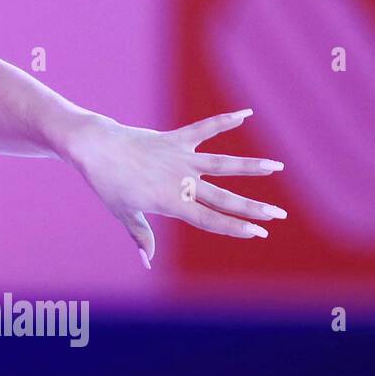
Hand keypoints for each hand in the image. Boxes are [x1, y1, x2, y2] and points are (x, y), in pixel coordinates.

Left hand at [64, 108, 286, 267]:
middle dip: (253, 207)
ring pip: (222, 163)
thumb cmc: (107, 183)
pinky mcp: (175, 139)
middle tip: (280, 215)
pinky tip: (245, 114)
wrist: (94, 148)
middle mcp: (181, 180)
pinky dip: (224, 121)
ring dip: (251, 166)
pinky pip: (203, 129)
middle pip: (224, 197)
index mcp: (170, 202)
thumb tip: (147, 261)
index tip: (258, 232)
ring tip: (277, 166)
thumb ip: (141, 235)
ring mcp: (180, 158)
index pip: (209, 219)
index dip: (234, 227)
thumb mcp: (123, 213)